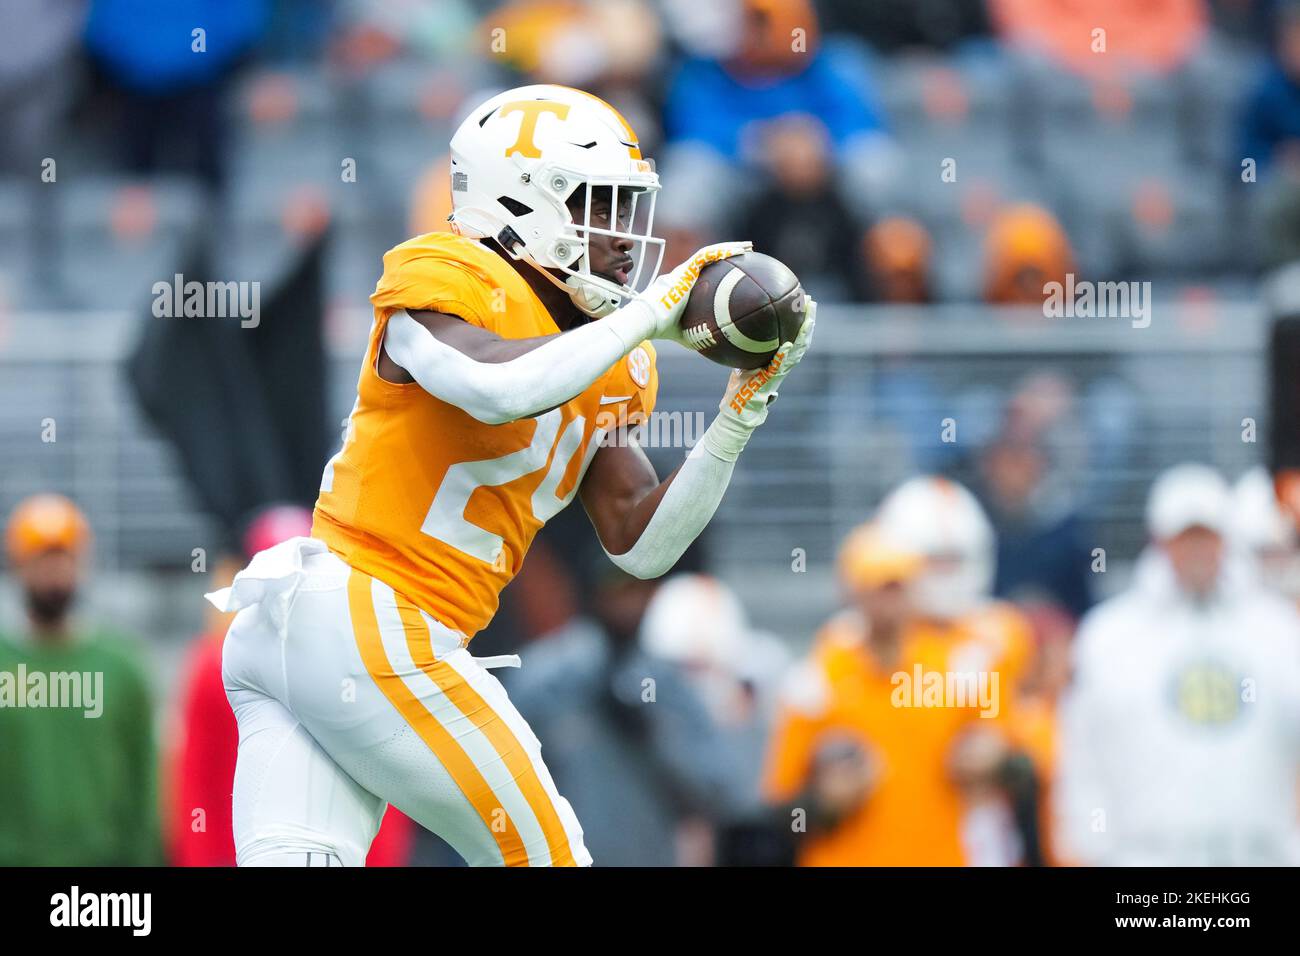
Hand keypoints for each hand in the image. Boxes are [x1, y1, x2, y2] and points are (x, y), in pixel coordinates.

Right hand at [627, 241, 752, 343]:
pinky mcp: (685, 270)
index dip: (716, 268)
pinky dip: (722, 252)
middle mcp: (682, 275)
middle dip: (727, 253)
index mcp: (681, 287)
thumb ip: (696, 335)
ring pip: (710, 253)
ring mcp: (683, 271)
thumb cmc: (660, 329)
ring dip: (729, 248)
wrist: (647, 320)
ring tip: (748, 247)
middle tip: (746, 253)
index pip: (701, 273)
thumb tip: (711, 346)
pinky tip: (738, 251)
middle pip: (708, 259)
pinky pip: (706, 256)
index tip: (732, 269)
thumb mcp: (683, 333)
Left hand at [717, 295, 815, 428]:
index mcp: (778, 362)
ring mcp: (777, 374)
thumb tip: (738, 332)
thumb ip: (745, 352)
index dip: (801, 322)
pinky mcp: (769, 382)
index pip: (795, 338)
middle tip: (812, 302)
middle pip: (801, 341)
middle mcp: (782, 367)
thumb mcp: (742, 364)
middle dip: (808, 322)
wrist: (737, 412)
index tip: (805, 303)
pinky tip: (788, 344)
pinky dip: (784, 355)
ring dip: (804, 336)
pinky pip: (778, 367)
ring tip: (809, 319)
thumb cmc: (739, 390)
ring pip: (796, 352)